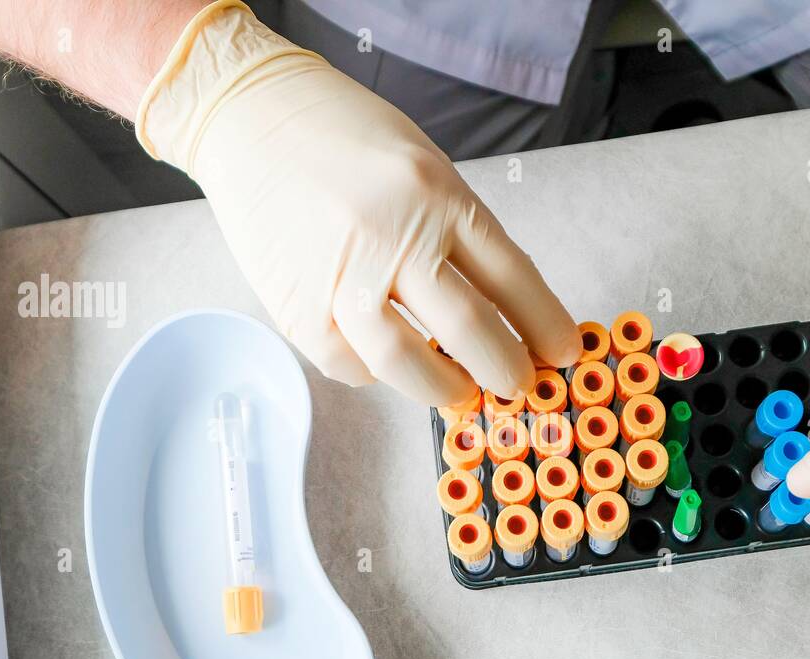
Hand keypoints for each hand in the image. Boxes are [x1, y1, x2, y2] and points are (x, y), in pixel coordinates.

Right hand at [136, 0, 578, 404]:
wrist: (247, 115)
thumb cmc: (341, 135)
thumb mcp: (422, 163)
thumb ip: (455, 232)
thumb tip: (494, 310)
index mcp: (437, 195)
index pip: (512, 277)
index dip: (545, 325)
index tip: (562, 354)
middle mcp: (395, 237)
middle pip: (470, 328)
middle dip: (505, 370)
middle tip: (517, 386)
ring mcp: (343, 277)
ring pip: (408, 362)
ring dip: (445, 389)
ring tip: (461, 393)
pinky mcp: (298, 308)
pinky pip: (350, 364)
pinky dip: (376, 374)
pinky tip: (386, 364)